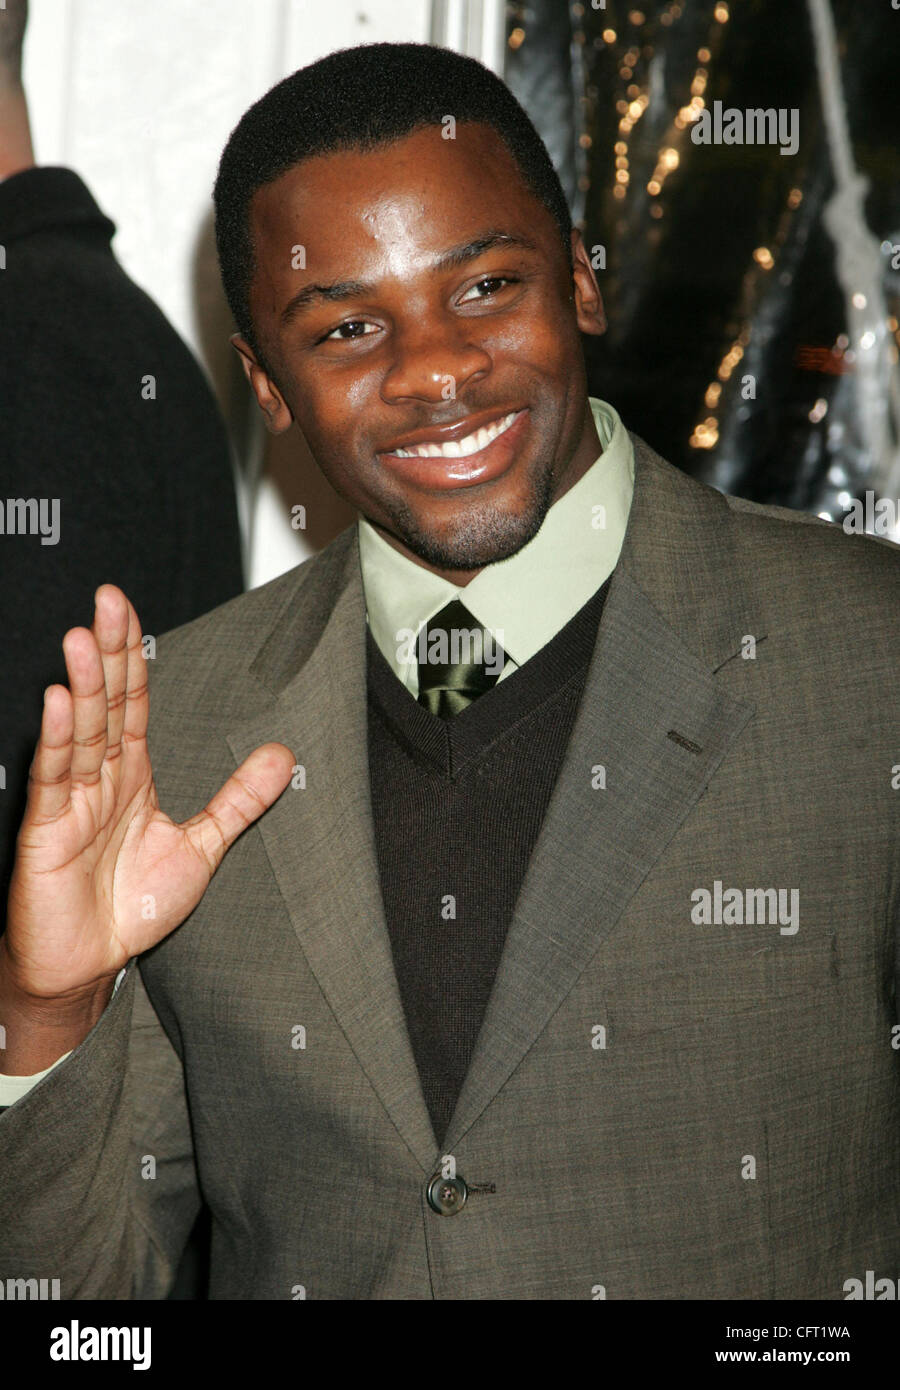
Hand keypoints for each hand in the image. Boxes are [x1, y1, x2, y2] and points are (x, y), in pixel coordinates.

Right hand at [4, 585, 293, 1000]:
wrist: (88, 966)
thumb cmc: (130, 907)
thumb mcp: (201, 847)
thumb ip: (238, 801)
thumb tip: (284, 756)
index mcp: (131, 776)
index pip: (133, 702)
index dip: (132, 656)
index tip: (129, 610)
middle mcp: (98, 780)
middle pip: (105, 703)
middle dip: (107, 651)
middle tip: (108, 598)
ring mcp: (70, 802)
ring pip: (79, 733)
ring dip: (82, 684)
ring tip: (83, 637)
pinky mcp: (46, 832)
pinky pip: (55, 779)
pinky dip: (57, 740)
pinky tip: (60, 702)